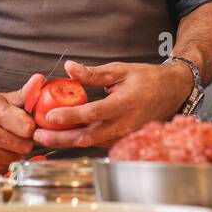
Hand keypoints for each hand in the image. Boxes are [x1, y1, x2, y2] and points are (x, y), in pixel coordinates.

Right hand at [0, 74, 43, 169]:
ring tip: (7, 141)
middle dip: (25, 141)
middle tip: (17, 133)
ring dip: (16, 152)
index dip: (31, 126)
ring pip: (15, 158)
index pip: (27, 128)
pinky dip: (6, 161)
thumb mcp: (4, 98)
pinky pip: (5, 167)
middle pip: (24, 146)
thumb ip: (26, 93)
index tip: (28, 123)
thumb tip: (40, 80)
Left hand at [32, 59, 192, 148]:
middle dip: (61, 138)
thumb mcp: (121, 70)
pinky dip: (79, 140)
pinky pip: (97, 142)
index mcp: (125, 104)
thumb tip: (69, 68)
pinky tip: (62, 135)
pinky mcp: (122, 140)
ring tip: (44, 136)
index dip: (71, 116)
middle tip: (38, 135)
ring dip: (66, 141)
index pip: (94, 113)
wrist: (172, 92)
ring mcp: (124, 135)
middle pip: (88, 136)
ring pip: (91, 142)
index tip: (50, 116)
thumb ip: (93, 73)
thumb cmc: (147, 79)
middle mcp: (125, 124)